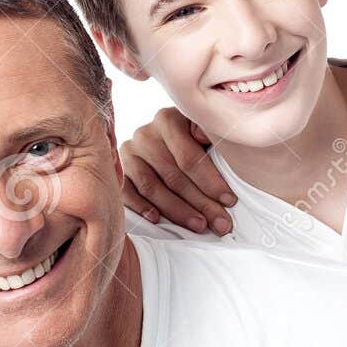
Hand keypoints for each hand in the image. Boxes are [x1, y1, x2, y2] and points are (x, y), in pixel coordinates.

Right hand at [118, 106, 235, 233]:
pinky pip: (127, 192)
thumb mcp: (204, 131)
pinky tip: (158, 221)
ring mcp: (128, 153)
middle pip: (173, 176)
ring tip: (199, 226)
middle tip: (220, 223)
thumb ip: (209, 132)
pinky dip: (142, 208)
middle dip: (200, 203)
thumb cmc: (194, 140)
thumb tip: (202, 137)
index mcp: (168, 120)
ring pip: (152, 187)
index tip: (230, 201)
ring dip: (177, 211)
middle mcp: (144, 134)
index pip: (189, 157)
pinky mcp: (117, 171)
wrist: (164, 141)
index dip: (210, 181)